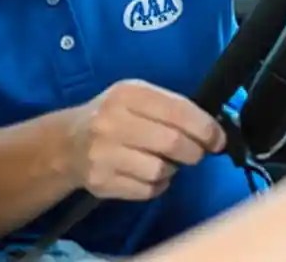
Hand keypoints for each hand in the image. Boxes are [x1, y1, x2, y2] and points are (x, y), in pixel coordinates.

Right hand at [63, 80, 225, 200]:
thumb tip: (213, 131)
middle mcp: (112, 122)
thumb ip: (172, 108)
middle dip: (194, 152)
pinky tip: (146, 174)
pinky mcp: (101, 182)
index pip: (177, 111)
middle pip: (172, 143)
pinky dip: (156, 186)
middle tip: (196, 154)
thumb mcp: (137, 98)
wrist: (68, 143)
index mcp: (127, 94)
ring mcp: (104, 154)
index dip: (205, 128)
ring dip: (172, 170)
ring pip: (161, 170)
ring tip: (163, 161)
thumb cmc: (113, 117)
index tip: (218, 139)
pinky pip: (147, 190)